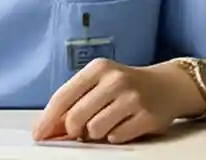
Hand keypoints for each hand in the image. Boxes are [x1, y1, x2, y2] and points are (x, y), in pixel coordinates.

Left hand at [32, 59, 191, 144]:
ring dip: (96, 134)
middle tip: (81, 130)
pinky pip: (116, 138)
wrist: (166, 86)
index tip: (38, 134)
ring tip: (106, 123)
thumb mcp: (99, 84)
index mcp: (98, 68)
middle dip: (73, 130)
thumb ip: (74, 102)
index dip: (48, 119)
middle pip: (76, 117)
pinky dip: (115, 137)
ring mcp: (132, 98)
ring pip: (95, 130)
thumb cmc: (124, 87)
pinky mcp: (147, 116)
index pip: (63, 96)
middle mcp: (115, 80)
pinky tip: (123, 125)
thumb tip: (49, 128)